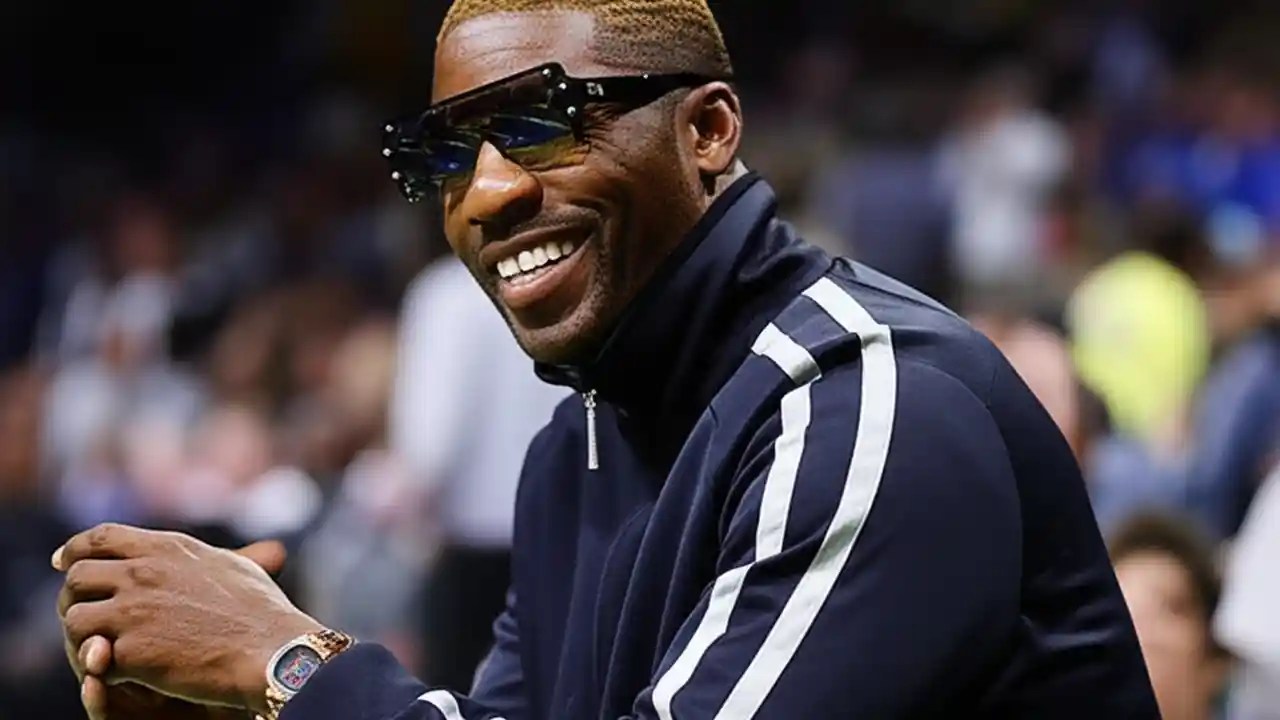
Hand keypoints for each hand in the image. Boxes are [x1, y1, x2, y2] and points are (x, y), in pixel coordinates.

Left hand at [55, 524, 324, 714]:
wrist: (271, 649)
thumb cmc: (262, 612)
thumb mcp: (233, 566)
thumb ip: (203, 557)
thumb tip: (204, 553)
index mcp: (167, 548)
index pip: (101, 537)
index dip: (75, 549)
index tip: (62, 561)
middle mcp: (143, 573)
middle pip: (78, 577)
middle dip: (74, 597)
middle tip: (83, 615)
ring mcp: (134, 611)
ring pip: (75, 619)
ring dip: (82, 637)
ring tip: (100, 650)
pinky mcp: (131, 651)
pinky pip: (92, 658)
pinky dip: (101, 669)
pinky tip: (123, 674)